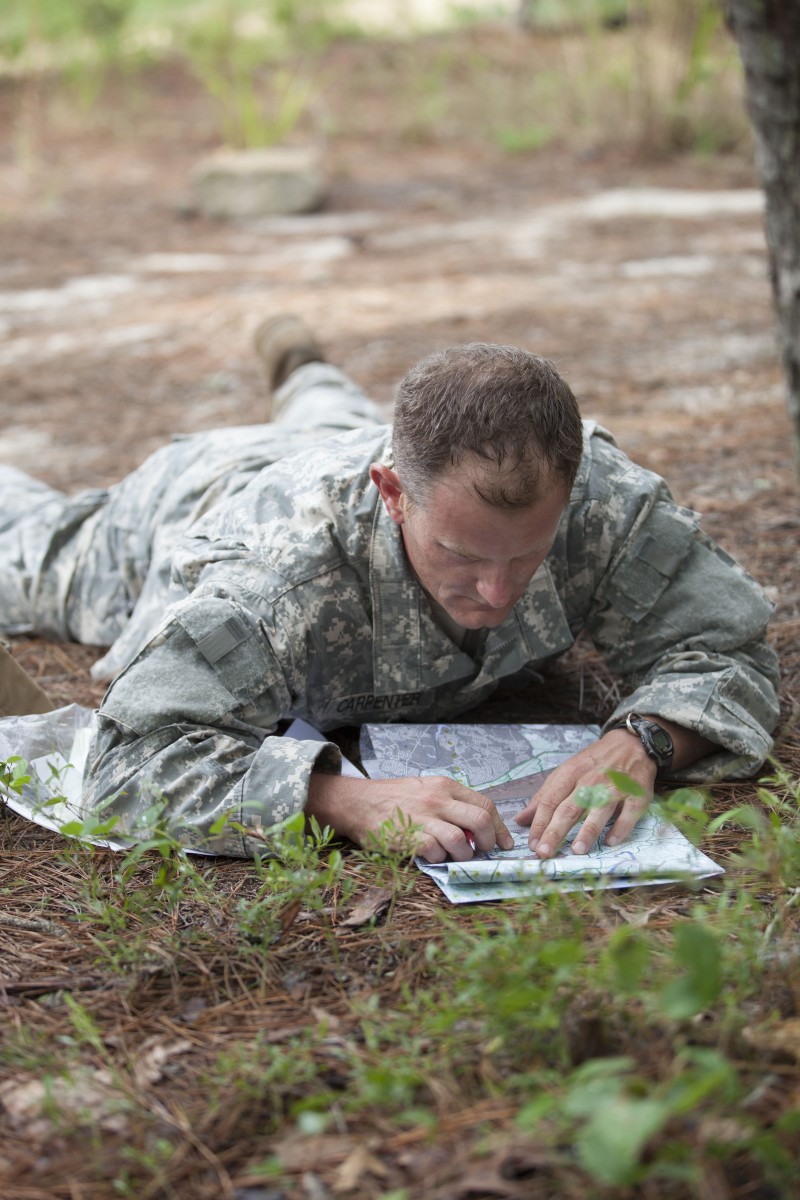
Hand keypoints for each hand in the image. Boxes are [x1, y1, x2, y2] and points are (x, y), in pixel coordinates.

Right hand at [306, 773, 514, 862]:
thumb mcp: (425, 789)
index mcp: (444, 786)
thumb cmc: (392, 798)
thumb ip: (449, 803)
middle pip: (480, 821)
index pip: (484, 804)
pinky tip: (432, 856)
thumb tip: (476, 827)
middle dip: (489, 842)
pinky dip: (439, 859)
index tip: (503, 842)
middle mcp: (437, 799)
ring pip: (461, 840)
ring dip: (464, 854)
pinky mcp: (409, 836)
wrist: (356, 802)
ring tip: (456, 856)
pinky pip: (436, 852)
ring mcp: (423, 818)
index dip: (499, 827)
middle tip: (484, 852)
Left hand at [514, 730, 655, 857]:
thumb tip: (521, 820)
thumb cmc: (593, 763)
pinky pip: (629, 813)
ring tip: (576, 851)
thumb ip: (544, 796)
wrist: (630, 744)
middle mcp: (590, 781)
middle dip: (555, 831)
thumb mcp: (566, 772)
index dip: (539, 823)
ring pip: (599, 810)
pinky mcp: (636, 794)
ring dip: (588, 831)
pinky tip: (611, 841)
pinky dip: (621, 827)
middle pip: (570, 808)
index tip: (532, 844)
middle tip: (544, 852)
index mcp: (570, 775)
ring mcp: (614, 788)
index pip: (550, 801)